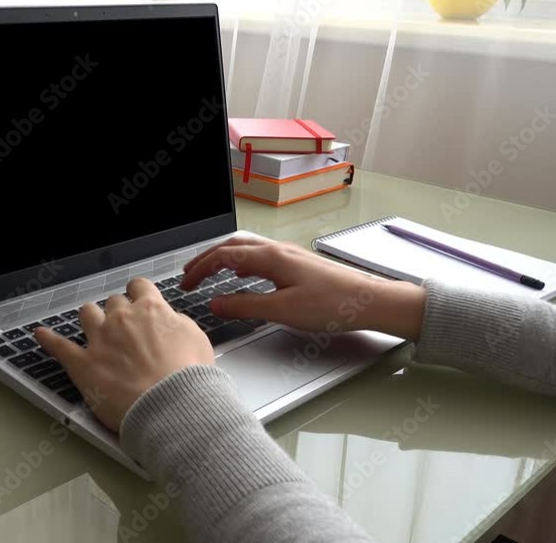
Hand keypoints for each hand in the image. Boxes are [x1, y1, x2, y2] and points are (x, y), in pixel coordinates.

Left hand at [35, 278, 213, 431]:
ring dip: (90, 319)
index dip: (138, 294)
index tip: (138, 300)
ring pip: (87, 314)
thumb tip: (170, 320)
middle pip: (113, 303)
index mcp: (151, 310)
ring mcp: (100, 340)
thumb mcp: (197, 340)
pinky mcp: (83, 365)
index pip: (139, 287)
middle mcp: (122, 320)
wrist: (173, 406)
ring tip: (93, 329)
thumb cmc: (188, 378)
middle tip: (125, 330)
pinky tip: (41, 335)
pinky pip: (59, 346)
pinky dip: (48, 339)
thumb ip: (178, 324)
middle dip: (117, 313)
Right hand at [180, 236, 426, 339]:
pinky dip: (241, 262)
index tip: (185, 283)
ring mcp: (289, 255)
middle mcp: (278, 250)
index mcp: (270, 257)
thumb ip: (245, 306)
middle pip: (231, 246)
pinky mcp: (298, 264)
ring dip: (223, 258)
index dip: (200, 269)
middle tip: (189, 274)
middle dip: (206, 259)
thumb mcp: (283, 310)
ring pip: (246, 249)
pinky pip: (260, 256)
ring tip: (209, 272)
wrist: (370, 302)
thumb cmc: (333, 304)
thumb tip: (216, 303)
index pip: (223, 256)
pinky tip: (244, 274)